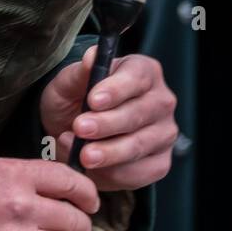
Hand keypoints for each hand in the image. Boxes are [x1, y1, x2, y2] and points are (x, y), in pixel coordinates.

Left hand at [40, 48, 177, 192]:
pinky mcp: (160, 163)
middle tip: (80, 128)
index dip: (116, 89)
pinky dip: (114, 173)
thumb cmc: (73, 99)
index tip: (93, 100)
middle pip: (139, 114)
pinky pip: (141, 172)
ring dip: (110, 153)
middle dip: (107, 124)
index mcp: (142, 72)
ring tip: (83, 154)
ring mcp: (163, 133)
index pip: (136, 77)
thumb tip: (91, 57)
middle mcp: (160, 101)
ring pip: (140, 145)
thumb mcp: (68, 83)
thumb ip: (80, 72)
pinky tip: (92, 168)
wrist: (71, 130)